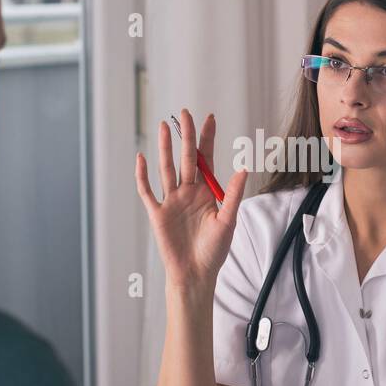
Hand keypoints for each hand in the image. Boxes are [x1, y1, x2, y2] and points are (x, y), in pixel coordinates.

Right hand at [136, 108, 249, 291]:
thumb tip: (243, 168)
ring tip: (163, 126)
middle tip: (185, 113)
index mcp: (206, 192)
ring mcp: (171, 201)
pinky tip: (141, 158)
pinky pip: (148, 191)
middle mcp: (188, 192)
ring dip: (165, 148)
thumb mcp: (228, 220)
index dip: (207, 138)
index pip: (206, 159)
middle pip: (186, 158)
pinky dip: (142, 175)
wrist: (195, 273)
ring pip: (166, 168)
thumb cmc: (214, 250)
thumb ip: (232, 194)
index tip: (209, 117)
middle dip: (185, 135)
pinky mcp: (157, 213)